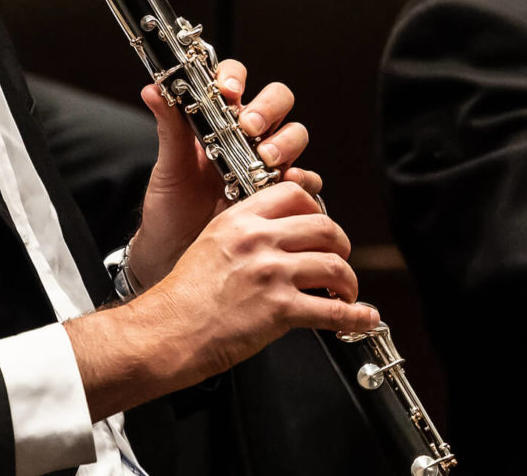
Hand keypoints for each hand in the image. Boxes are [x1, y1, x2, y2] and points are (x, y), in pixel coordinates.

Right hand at [65, 182, 377, 419]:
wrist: (163, 333)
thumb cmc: (181, 298)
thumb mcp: (210, 245)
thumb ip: (246, 236)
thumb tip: (282, 241)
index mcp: (240, 219)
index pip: (295, 194)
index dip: (318, 211)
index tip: (322, 228)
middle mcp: (258, 240)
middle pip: (325, 228)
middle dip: (341, 246)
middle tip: (340, 261)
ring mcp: (270, 273)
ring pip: (334, 265)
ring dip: (349, 282)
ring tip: (347, 293)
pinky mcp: (279, 309)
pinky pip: (332, 310)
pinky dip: (355, 316)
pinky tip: (362, 319)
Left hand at [127, 59, 324, 287]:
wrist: (175, 253)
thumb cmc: (171, 206)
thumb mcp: (168, 166)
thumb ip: (168, 126)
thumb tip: (153, 89)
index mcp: (219, 121)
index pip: (235, 82)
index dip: (236, 78)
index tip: (228, 90)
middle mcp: (248, 137)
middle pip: (277, 102)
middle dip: (268, 109)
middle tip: (250, 126)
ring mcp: (267, 164)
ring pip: (294, 134)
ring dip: (285, 142)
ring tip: (265, 158)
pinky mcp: (280, 194)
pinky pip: (305, 180)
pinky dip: (303, 178)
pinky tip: (289, 182)